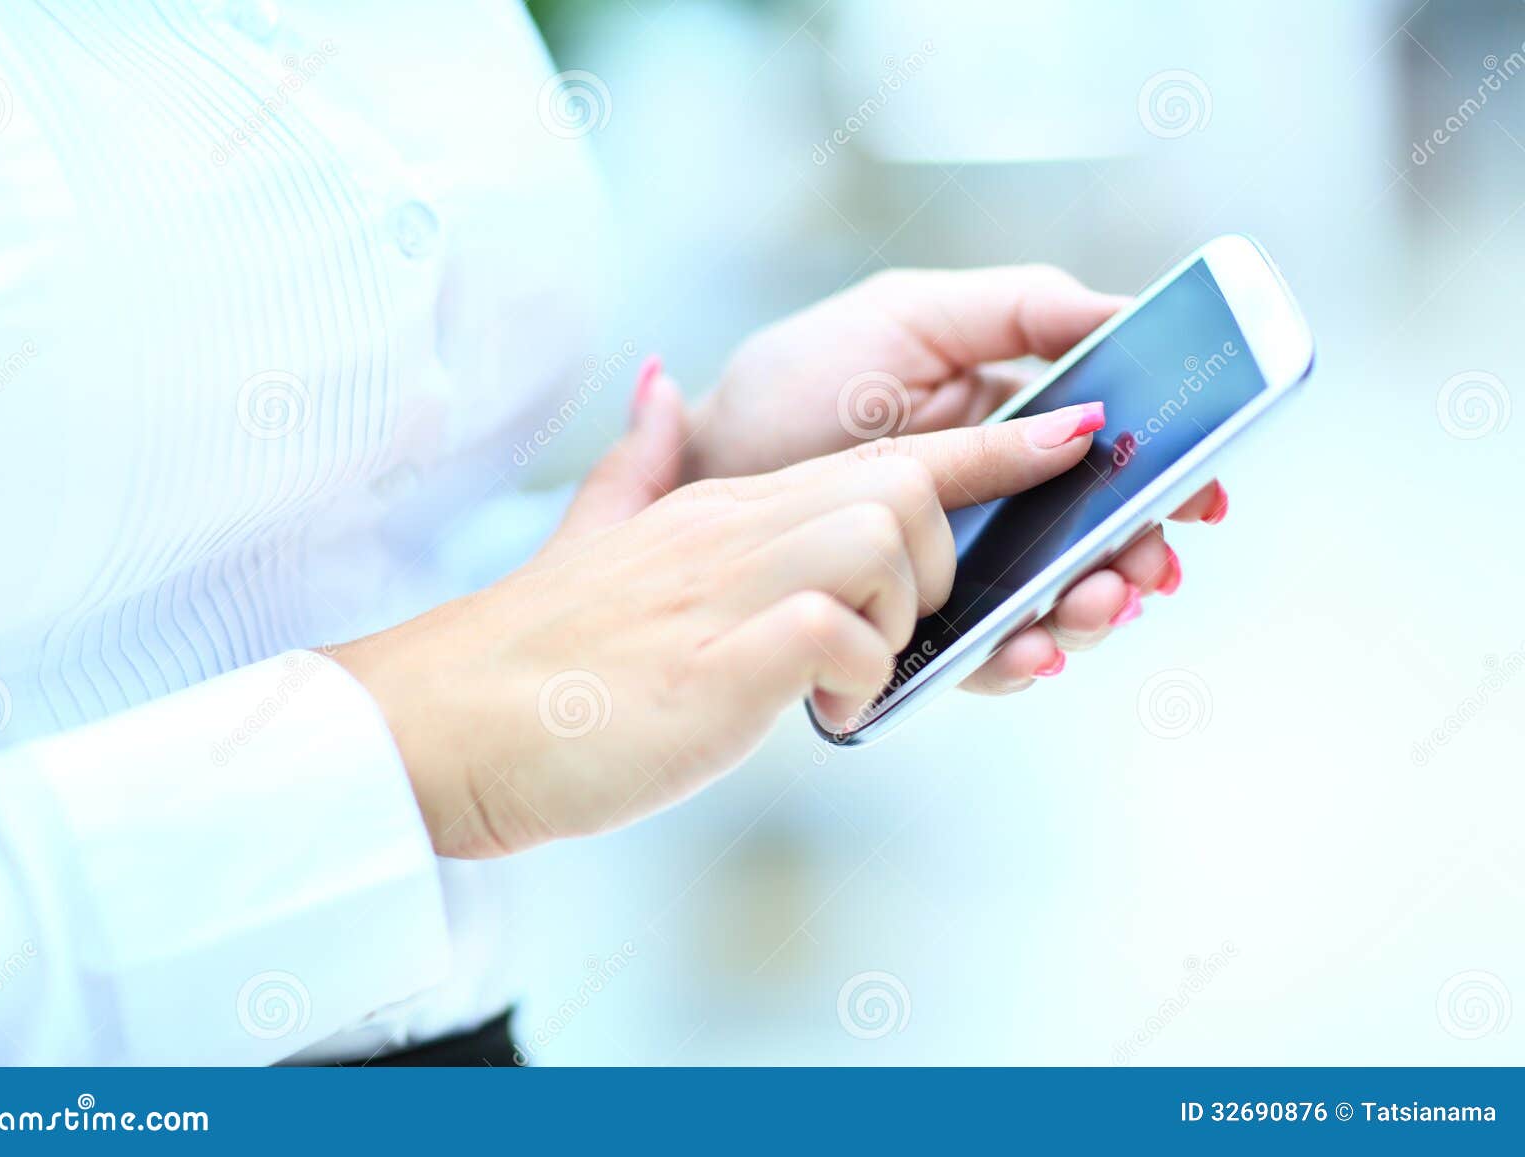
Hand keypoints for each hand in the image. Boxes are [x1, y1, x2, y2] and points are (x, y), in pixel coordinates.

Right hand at [332, 372, 1110, 858]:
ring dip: (898, 616)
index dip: (990, 449)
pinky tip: (818, 713)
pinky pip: (843, 637)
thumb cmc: (540, 654)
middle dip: (941, 561)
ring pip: (883, 539)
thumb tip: (664, 384)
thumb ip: (639, 461)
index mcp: (725, 507)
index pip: (881, 452)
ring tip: (845, 675)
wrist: (451, 722)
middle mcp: (737, 529)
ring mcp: (730, 587)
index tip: (1076, 438)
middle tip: (892, 631)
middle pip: (904, 488)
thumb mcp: (596, 539)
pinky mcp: (724, 660)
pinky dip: (858, 678)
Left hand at [685, 263, 1228, 694]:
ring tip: (1093, 604)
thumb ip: (1019, 311)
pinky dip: (1015, 657)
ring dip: (1088, 609)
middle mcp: (993, 504)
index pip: (1111, 458)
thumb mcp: (909, 316)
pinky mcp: (912, 628)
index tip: (1204, 494)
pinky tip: (1028, 650)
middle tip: (1148, 566)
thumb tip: (1125, 316)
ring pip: (1050, 602)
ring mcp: (956, 571)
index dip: (1165, 478)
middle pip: (1096, 539)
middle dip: (1136, 556)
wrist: (700, 461)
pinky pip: (978, 653)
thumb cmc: (796, 381)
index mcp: (1007, 424)